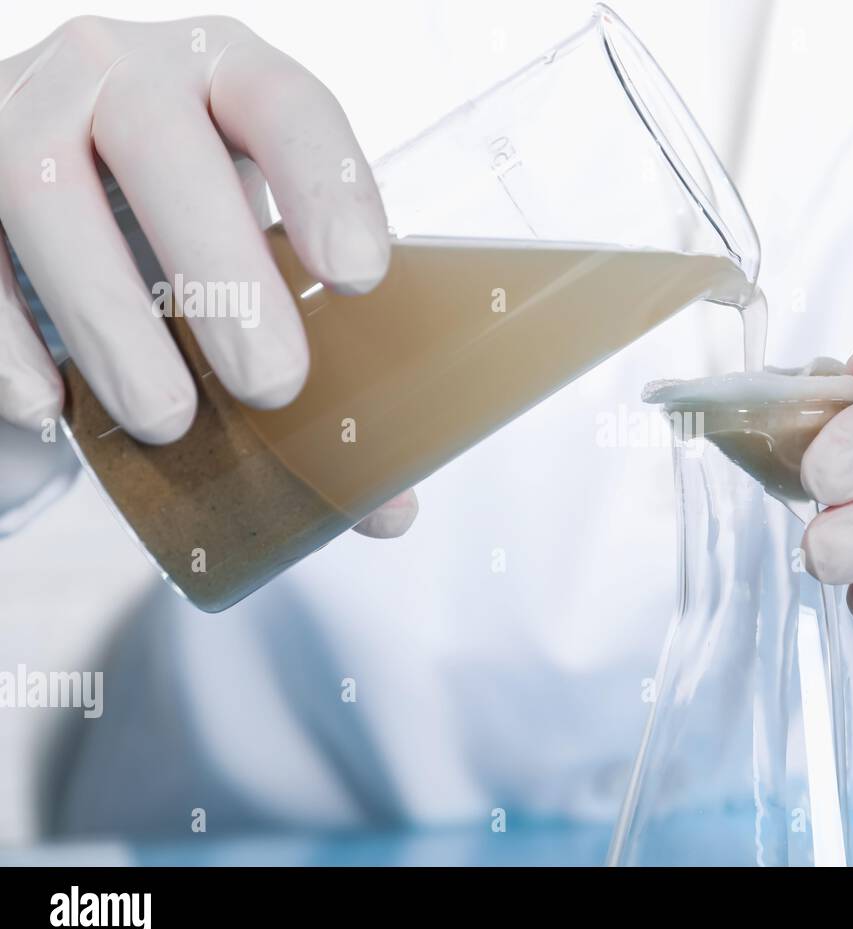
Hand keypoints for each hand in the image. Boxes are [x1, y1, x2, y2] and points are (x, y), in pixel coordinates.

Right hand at [0, 16, 414, 536]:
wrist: (66, 173)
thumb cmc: (190, 219)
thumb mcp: (260, 252)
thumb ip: (329, 358)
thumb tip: (390, 509)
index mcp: (226, 75)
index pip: (285, 102)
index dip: (326, 185)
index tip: (360, 280)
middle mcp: (120, 69)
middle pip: (164, 149)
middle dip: (222, 277)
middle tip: (274, 387)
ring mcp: (20, 107)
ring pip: (41, 192)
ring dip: (111, 320)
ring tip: (169, 420)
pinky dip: (5, 337)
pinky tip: (51, 409)